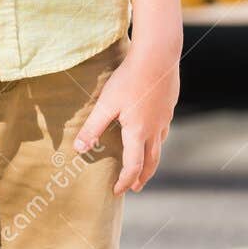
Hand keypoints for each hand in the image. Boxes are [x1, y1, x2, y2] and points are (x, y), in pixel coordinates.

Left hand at [74, 42, 179, 194]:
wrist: (158, 58)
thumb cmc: (129, 79)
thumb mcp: (106, 103)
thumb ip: (93, 127)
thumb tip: (79, 148)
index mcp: (138, 133)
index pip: (133, 166)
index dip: (124, 181)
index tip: (116, 191)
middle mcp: (155, 130)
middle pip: (150, 163)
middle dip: (141, 177)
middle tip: (135, 188)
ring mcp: (164, 119)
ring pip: (159, 148)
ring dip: (150, 162)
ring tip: (143, 166)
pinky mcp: (168, 108)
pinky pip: (162, 133)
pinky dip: (156, 143)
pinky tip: (151, 135)